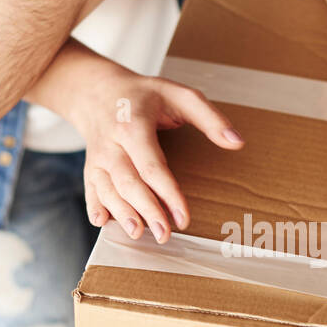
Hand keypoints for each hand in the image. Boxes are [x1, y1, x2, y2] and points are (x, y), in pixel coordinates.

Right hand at [29, 48, 242, 240]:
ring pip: (107, 189)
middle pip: (128, 182)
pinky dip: (94, 206)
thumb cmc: (145, 95)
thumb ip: (209, 118)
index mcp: (134, 126)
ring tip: (138, 235)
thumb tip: (237, 142)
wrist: (97, 90)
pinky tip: (102, 222)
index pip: (152, 167)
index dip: (168, 194)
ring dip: (121, 213)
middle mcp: (111, 144)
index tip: (183, 218)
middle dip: (146, 210)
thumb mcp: (179, 95)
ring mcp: (97, 157)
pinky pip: (90, 189)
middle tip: (164, 235)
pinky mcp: (90, 166)